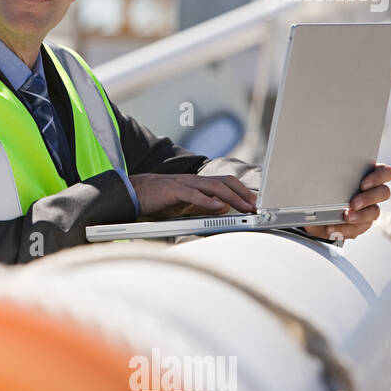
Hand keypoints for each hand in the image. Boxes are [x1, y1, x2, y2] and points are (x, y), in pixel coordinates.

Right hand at [129, 172, 257, 218]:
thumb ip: (203, 206)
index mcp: (198, 183)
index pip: (226, 182)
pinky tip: (219, 207)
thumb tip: (223, 209)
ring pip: (213, 187)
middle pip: (224, 183)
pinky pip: (194, 195)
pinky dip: (208, 201)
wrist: (135, 192)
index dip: (242, 191)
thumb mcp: (185, 205)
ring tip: (244, 207)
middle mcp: (194, 181)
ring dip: (232, 198)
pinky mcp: (174, 191)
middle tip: (255, 207)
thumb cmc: (159, 199)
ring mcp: (185, 184)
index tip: (254, 203)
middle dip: (242, 194)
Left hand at [301, 163, 390, 241]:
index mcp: (367, 174)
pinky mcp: (360, 224)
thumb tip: (317, 172)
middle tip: (353, 203)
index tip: (363, 184)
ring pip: (374, 212)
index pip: (385, 172)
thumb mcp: (323, 177)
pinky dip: (344, 229)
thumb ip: (329, 173)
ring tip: (345, 217)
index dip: (378, 177)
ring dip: (359, 216)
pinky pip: (357, 229)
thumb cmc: (322, 187)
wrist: (313, 209)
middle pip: (383, 193)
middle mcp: (372, 192)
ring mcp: (368, 209)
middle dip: (368, 198)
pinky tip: (332, 228)